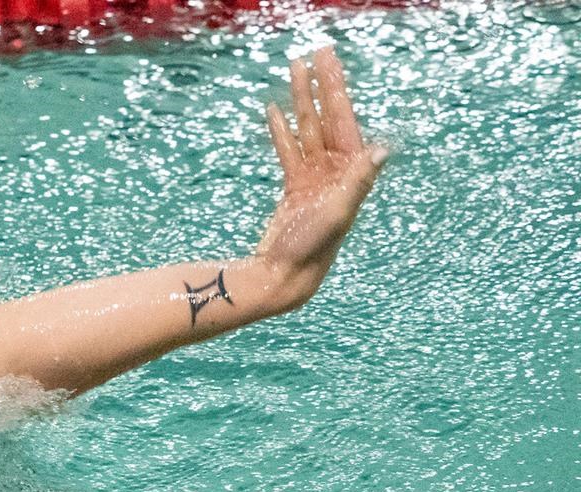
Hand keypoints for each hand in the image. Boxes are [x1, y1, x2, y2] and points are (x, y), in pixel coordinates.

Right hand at [254, 47, 388, 306]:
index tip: (329, 63)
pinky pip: (289, 150)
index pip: (344, 119)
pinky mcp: (294, 186)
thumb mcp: (339, 212)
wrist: (286, 274)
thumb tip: (382, 147)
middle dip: (320, 85)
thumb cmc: (315, 247)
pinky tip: (274, 110)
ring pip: (307, 129)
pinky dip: (282, 131)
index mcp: (349, 171)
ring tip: (292, 70)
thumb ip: (359, 179)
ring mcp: (314, 176)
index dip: (336, 90)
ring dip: (300, 101)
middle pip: (327, 117)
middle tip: (314, 52)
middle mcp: (335, 169)